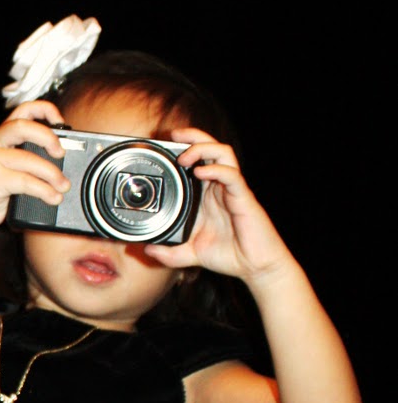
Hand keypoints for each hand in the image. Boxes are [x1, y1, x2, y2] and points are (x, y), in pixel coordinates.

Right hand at [0, 100, 68, 230]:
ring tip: (62, 186)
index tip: (61, 122)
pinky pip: (25, 181)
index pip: (23, 110)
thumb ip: (28, 155)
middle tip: (61, 154)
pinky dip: (43, 190)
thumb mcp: (11, 166)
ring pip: (28, 159)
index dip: (45, 110)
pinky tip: (52, 197)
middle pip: (24, 127)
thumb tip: (61, 159)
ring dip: (51, 173)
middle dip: (48, 138)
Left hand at [144, 126, 293, 284]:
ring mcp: (232, 190)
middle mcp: (219, 187)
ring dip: (204, 148)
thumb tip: (148, 250)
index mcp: (206, 195)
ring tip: (185, 156)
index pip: (197, 160)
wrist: (255, 266)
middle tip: (173, 136)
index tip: (163, 146)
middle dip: (193, 136)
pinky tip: (201, 172)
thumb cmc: (228, 255)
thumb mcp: (190, 254)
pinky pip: (232, 175)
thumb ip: (169, 253)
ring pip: (223, 153)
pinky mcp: (243, 198)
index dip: (183, 148)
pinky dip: (216, 170)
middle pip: (211, 148)